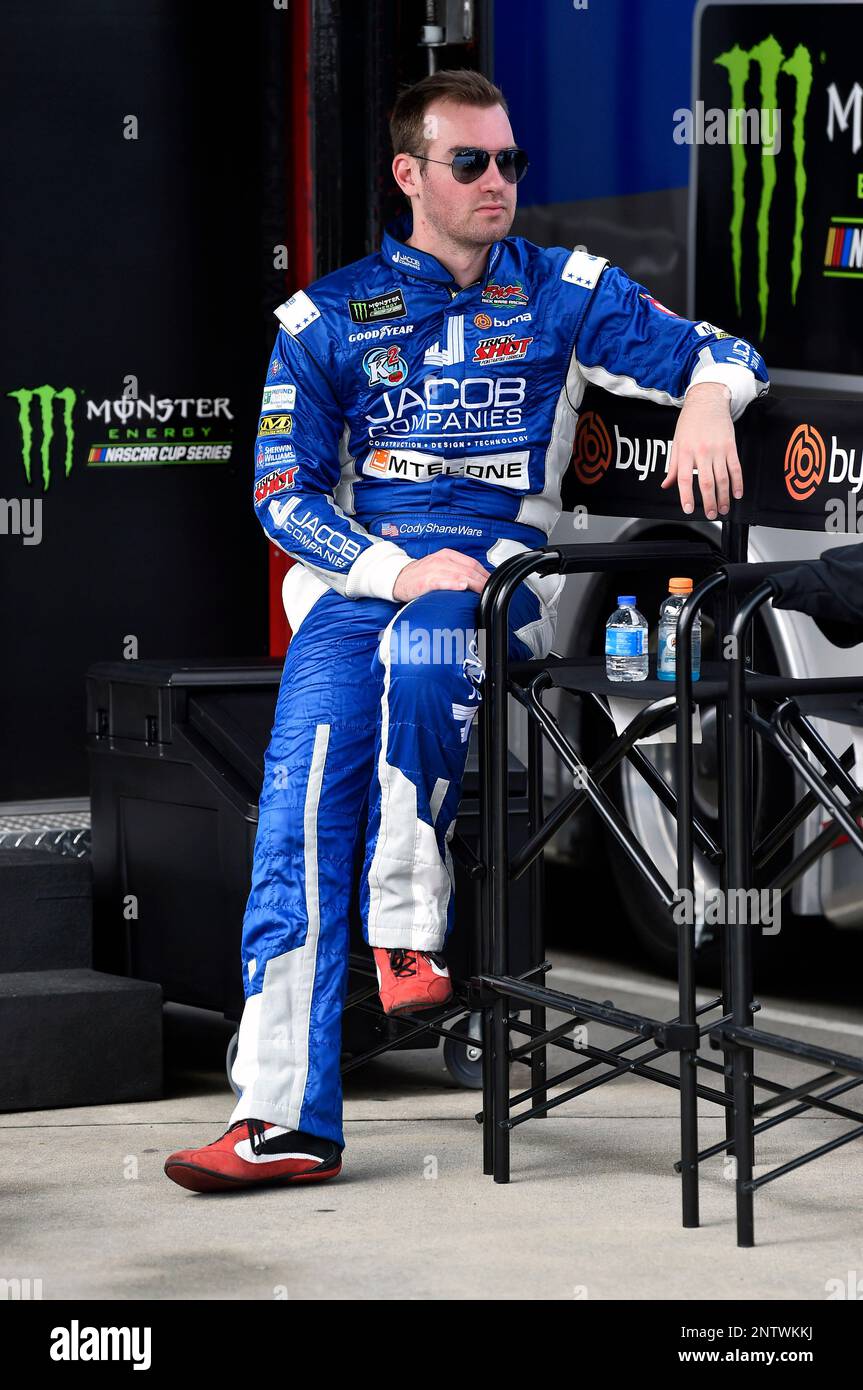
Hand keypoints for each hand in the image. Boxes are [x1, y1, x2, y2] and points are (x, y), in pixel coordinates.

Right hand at [392, 548, 490, 601]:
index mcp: (448, 555)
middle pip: (469, 569)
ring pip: (459, 574)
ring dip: (474, 583)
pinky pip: (442, 581)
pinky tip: (462, 587)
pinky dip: (453, 583)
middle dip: (483, 581)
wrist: (397, 578)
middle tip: (493, 592)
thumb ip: (457, 571)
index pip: (473, 563)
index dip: (485, 574)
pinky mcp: (425, 580)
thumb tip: (476, 583)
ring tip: (484, 592)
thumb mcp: (441, 568)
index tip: (494, 585)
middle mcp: (442, 560)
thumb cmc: (420, 576)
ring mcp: (434, 569)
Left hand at [661, 382, 742, 519]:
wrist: (707, 401)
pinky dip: (738, 482)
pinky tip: (737, 493)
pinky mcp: (731, 446)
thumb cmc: (690, 422)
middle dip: (709, 502)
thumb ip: (673, 467)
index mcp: (685, 452)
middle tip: (711, 514)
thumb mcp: (677, 443)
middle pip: (707, 482)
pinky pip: (735, 468)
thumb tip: (666, 485)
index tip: (689, 509)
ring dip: (724, 496)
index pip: (685, 479)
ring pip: (723, 478)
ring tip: (724, 509)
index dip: (686, 496)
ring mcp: (718, 449)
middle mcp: (702, 451)